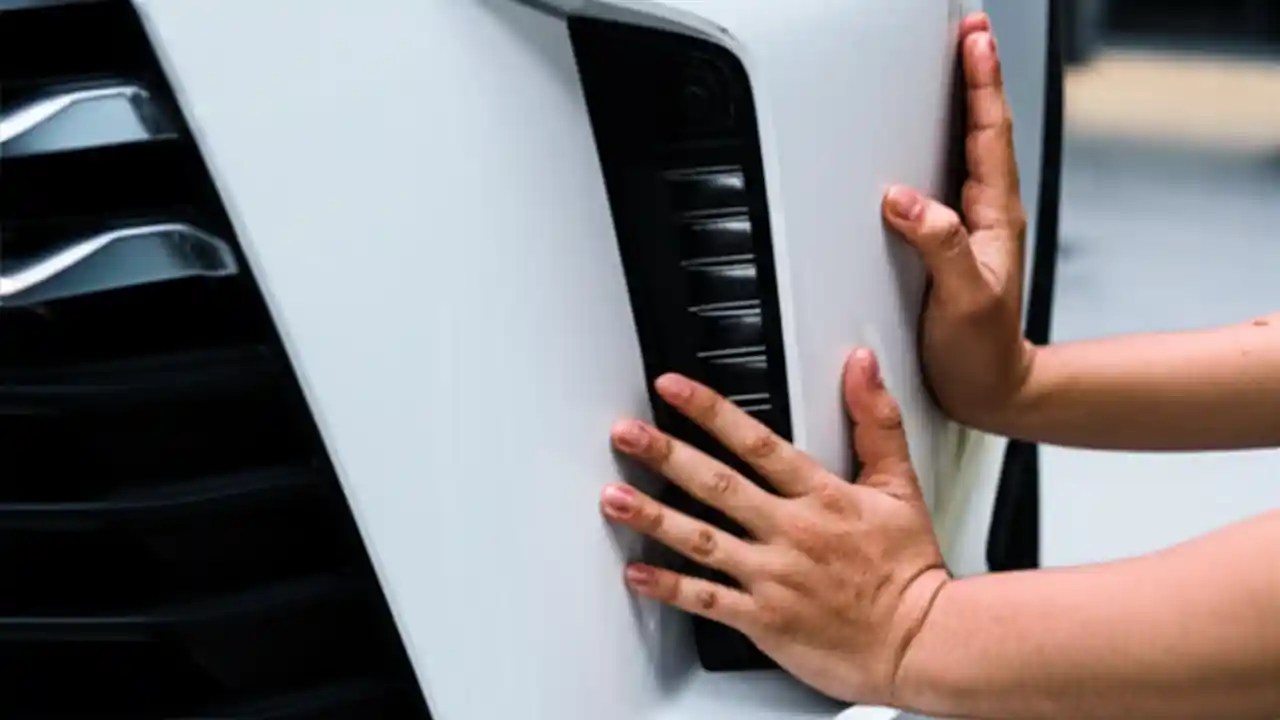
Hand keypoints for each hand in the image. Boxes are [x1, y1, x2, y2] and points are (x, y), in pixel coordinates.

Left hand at [599, 349, 948, 704]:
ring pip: (701, 540)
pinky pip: (707, 600)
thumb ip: (876, 420)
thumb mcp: (900, 485)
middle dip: (666, 455)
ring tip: (612, 497)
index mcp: (821, 497)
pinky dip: (669, 587)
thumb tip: (862, 365)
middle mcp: (791, 532)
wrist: (922, 643)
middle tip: (626, 435)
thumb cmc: (908, 570)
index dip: (710, 411)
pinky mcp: (764, 619)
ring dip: (653, 516)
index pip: (757, 443)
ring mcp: (773, 577)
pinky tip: (637, 571)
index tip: (672, 389)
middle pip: (718, 485)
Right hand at [882, 13, 1035, 430]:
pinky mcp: (952, 242)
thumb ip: (939, 245)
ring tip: (957, 64)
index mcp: (994, 218)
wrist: (993, 392)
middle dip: (976, 75)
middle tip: (969, 31)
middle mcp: (985, 215)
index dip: (980, 84)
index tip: (973, 40)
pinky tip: (930, 137)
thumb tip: (905, 199)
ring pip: (968, 148)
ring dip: (965, 101)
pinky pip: (948, 177)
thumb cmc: (983, 353)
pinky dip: (944, 142)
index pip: (988, 135)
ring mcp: (971, 227)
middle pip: (982, 128)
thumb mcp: (964, 299)